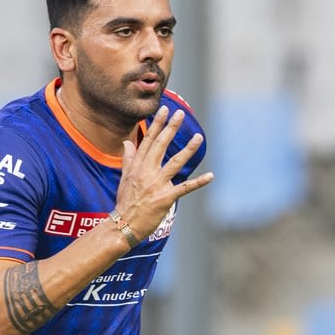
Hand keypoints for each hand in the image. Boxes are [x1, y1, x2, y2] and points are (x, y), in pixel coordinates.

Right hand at [113, 104, 211, 244]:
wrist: (124, 224)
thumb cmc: (125, 202)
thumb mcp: (124, 177)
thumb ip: (128, 159)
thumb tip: (127, 142)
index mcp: (137, 165)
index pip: (148, 140)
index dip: (157, 124)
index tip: (164, 110)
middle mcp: (147, 172)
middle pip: (161, 145)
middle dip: (171, 128)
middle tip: (180, 114)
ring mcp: (157, 184)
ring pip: (175, 163)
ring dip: (188, 150)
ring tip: (199, 137)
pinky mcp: (166, 198)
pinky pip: (185, 188)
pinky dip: (198, 182)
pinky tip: (210, 176)